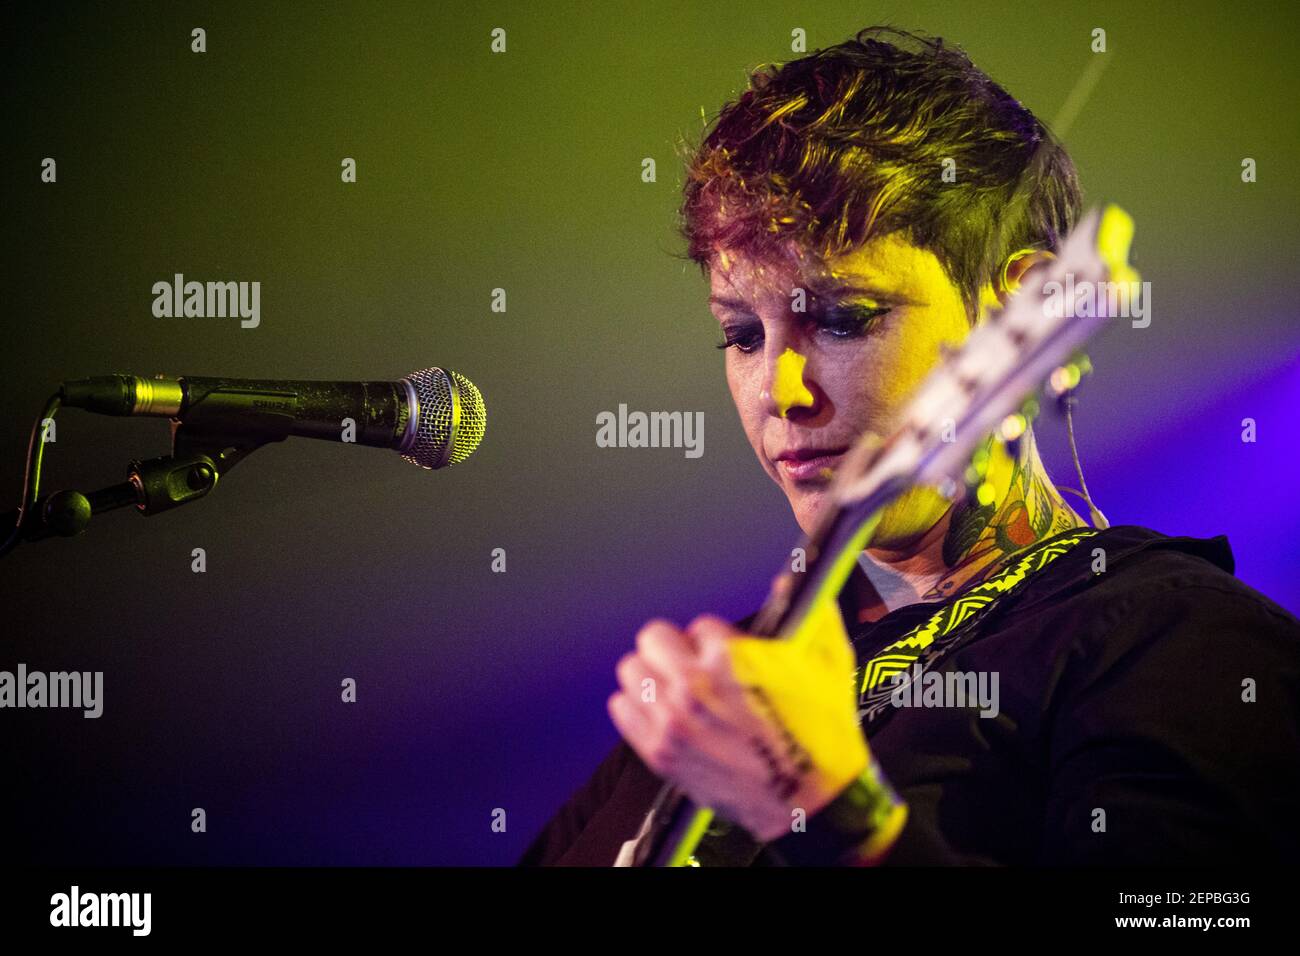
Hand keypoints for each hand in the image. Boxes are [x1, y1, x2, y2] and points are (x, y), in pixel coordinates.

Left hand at [607, 599, 870, 842]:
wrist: (808, 802)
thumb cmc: (819, 736)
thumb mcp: (826, 665)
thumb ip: (808, 616)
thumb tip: (787, 579)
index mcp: (730, 659)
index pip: (699, 625)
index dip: (717, 641)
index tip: (728, 658)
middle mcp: (693, 687)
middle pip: (652, 638)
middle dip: (675, 649)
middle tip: (694, 666)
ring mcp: (672, 723)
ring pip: (632, 672)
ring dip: (654, 677)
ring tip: (678, 692)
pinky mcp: (660, 753)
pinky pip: (622, 709)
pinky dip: (639, 707)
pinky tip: (664, 714)